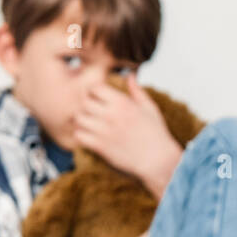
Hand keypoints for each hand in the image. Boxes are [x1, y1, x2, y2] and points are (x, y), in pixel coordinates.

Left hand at [74, 73, 182, 199]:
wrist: (157, 160)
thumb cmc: (155, 133)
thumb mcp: (149, 108)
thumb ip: (136, 91)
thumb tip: (129, 76)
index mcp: (123, 103)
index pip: (95, 88)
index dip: (94, 92)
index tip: (97, 99)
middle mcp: (111, 114)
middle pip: (84, 102)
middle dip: (86, 106)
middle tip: (91, 112)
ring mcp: (104, 130)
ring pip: (79, 118)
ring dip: (81, 120)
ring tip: (88, 124)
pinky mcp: (100, 146)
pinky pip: (79, 136)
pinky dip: (81, 135)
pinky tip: (88, 136)